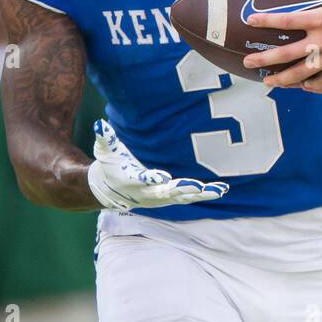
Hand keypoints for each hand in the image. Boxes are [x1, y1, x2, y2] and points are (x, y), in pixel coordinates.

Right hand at [87, 119, 229, 210]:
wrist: (109, 191)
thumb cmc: (108, 166)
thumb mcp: (105, 151)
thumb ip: (105, 137)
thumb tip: (100, 123)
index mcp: (132, 180)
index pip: (142, 180)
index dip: (152, 179)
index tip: (162, 177)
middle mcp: (147, 192)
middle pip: (167, 192)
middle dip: (182, 189)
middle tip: (198, 187)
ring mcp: (160, 197)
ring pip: (183, 197)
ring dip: (201, 194)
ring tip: (220, 191)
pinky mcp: (168, 198)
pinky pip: (189, 197)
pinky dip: (204, 194)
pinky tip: (221, 191)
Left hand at [243, 0, 321, 91]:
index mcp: (321, 20)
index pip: (286, 21)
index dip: (266, 21)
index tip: (250, 21)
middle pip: (285, 53)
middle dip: (264, 59)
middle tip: (248, 61)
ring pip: (299, 74)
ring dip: (280, 79)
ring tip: (266, 82)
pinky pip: (320, 82)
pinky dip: (308, 85)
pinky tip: (300, 85)